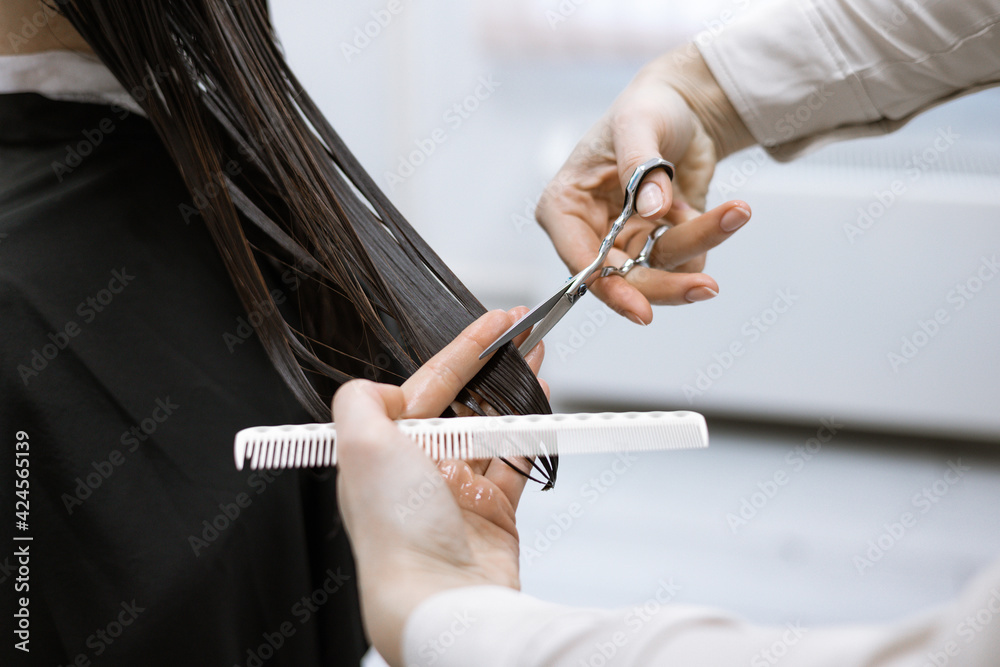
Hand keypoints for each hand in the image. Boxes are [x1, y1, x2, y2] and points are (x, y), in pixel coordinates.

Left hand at [333, 309, 546, 666]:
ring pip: (496, 429)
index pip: (430, 385)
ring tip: (541, 363)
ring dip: (519, 394)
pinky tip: (545, 413)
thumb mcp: (359, 447)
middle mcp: (421, 469)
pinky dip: (534, 437)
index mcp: (388, 450)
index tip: (498, 322)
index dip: (466, 350)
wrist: (439, 599)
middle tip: (528, 334)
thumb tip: (382, 388)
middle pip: (467, 402)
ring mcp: (459, 492)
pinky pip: (518, 464)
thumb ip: (360, 402)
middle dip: (497, 365)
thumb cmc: (397, 534)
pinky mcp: (493, 514)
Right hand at [536, 48, 754, 323]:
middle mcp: (593, 231)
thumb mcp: (637, 123)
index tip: (642, 310)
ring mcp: (628, 239)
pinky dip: (707, 236)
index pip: (580, 262)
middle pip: (623, 279)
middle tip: (707, 286)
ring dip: (700, 243)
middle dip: (667, 284)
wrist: (687, 105)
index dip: (609, 288)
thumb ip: (640, 164)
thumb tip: (650, 208)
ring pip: (661, 269)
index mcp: (566, 207)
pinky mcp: (661, 241)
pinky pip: (687, 260)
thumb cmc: (647, 107)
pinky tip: (719, 208)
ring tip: (736, 212)